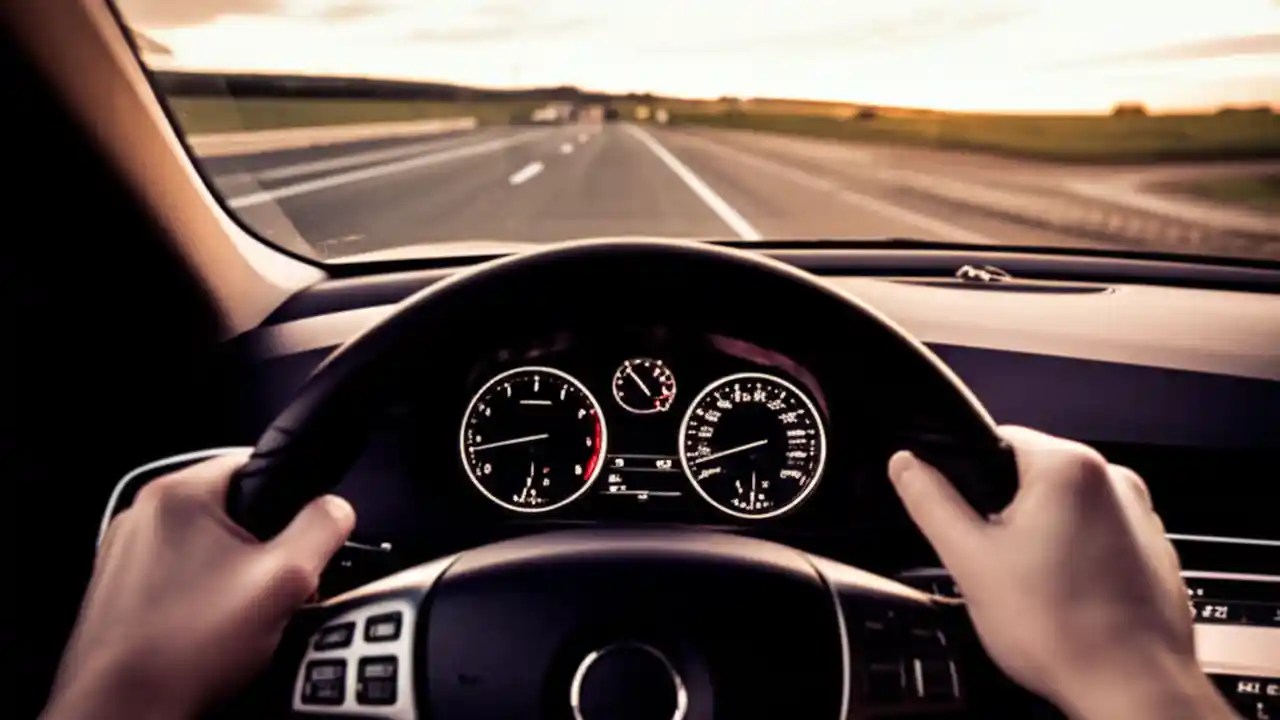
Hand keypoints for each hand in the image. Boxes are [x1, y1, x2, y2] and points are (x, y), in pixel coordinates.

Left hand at [42, 454, 354, 719]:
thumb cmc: (188, 648)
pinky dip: (200, 601)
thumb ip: (321, 531)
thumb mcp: (284, 580)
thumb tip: (336, 509)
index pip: (253, 465)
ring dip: (232, 577)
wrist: (123, 712)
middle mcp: (141, 517)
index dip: (290, 501)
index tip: (300, 539)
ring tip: (242, 619)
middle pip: (230, 513)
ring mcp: (122, 557)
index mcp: (177, 496)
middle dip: (263, 549)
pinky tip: (210, 635)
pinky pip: (177, 581)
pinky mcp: (116, 594)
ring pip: (203, 550)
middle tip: (276, 590)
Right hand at [888, 426, 1234, 719]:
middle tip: (998, 566)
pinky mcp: (1153, 550)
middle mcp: (1115, 480)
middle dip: (1007, 516)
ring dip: (1043, 540)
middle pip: (1032, 478)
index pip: (997, 439)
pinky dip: (1077, 562)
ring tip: (1035, 590)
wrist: (1131, 690)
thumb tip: (906, 465)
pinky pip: (1098, 539)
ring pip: (1065, 511)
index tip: (967, 522)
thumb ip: (931, 502)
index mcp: (1068, 467)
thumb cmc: (1061, 630)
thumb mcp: (970, 561)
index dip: (968, 479)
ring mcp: (1141, 516)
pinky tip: (1067, 601)